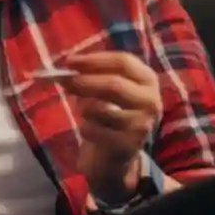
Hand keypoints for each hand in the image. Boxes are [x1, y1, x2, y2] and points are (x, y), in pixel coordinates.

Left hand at [57, 52, 161, 199]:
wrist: (116, 155)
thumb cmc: (109, 113)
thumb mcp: (103, 89)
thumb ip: (89, 75)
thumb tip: (66, 66)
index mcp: (147, 80)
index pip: (123, 62)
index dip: (94, 60)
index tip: (69, 61)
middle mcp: (150, 101)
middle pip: (114, 84)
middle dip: (85, 81)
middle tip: (63, 80)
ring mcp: (142, 125)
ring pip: (102, 109)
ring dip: (84, 107)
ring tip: (83, 110)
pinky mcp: (128, 146)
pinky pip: (94, 130)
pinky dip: (84, 128)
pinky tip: (88, 130)